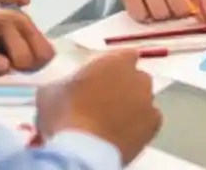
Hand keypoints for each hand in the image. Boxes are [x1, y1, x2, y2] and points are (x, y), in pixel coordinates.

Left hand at [0, 8, 54, 79]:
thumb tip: (5, 65)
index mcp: (3, 22)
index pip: (26, 57)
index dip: (13, 72)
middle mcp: (21, 18)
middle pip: (44, 54)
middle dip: (29, 70)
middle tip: (6, 74)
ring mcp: (28, 23)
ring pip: (47, 53)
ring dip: (33, 67)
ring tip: (10, 70)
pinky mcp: (30, 30)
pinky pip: (43, 51)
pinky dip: (34, 62)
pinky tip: (15, 64)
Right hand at [36, 50, 160, 164]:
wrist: (83, 150)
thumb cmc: (65, 114)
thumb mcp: (52, 92)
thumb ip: (65, 83)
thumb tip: (64, 88)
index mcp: (116, 62)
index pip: (125, 56)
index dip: (115, 67)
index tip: (103, 77)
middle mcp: (138, 78)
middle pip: (135, 78)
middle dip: (124, 86)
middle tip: (104, 101)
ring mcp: (148, 102)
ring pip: (143, 100)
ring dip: (131, 106)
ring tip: (112, 121)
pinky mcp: (154, 126)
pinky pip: (148, 121)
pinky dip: (138, 125)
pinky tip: (122, 133)